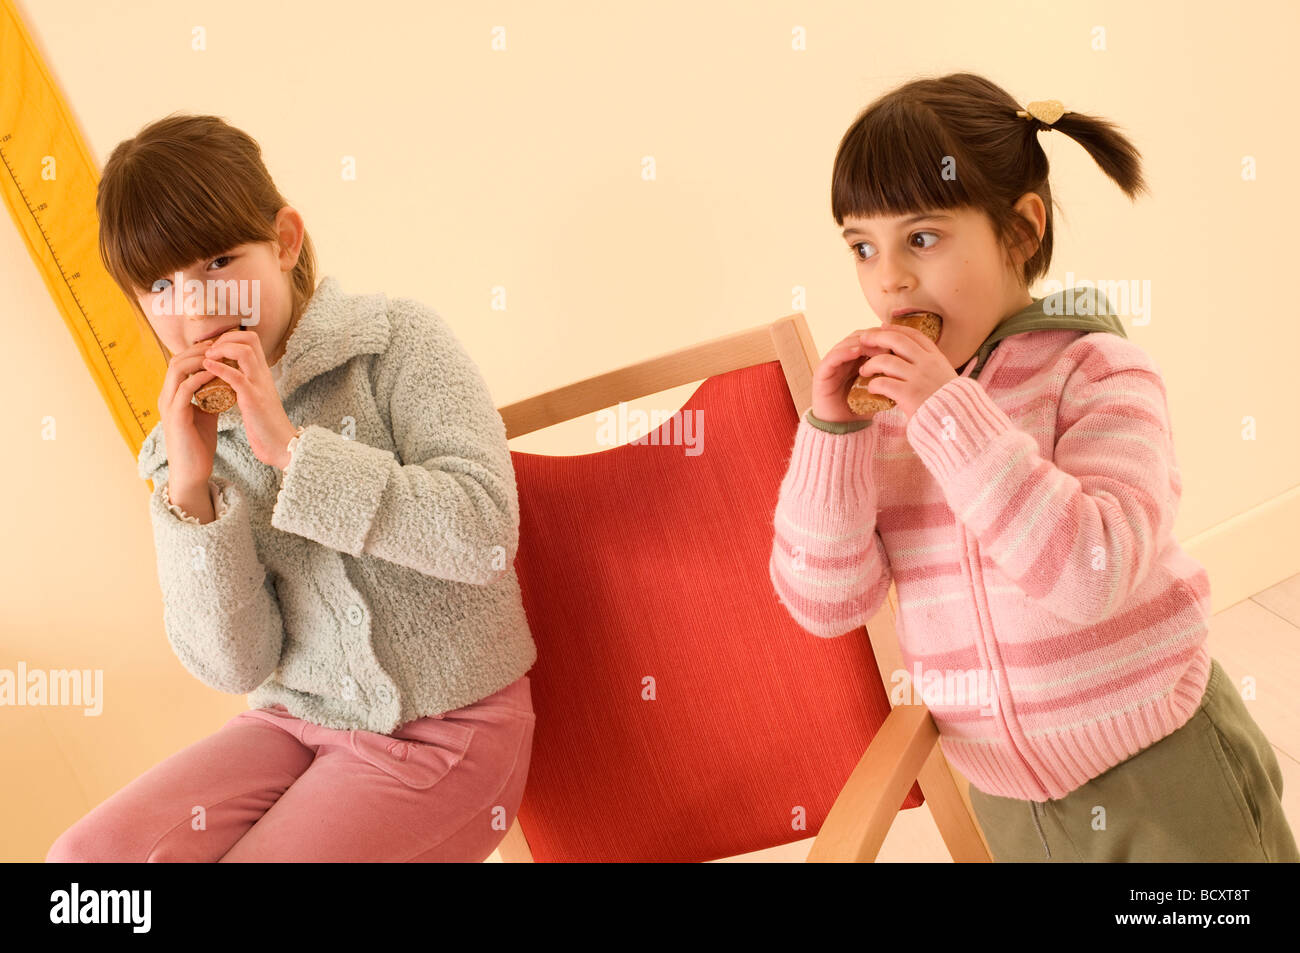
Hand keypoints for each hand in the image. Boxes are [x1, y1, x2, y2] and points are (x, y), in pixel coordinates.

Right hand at [159, 342, 222, 487]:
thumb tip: (226, 380)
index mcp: (172, 395)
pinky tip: (216, 374)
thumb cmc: (199, 443)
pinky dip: (200, 378)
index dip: (198, 351)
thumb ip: (211, 396)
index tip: (219, 346)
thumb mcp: (207, 413)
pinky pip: (185, 389)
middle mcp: (166, 397)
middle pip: (176, 360)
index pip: (180, 363)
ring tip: (219, 355)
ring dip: (199, 359)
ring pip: (177, 370)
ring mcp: (168, 405)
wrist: (192, 471)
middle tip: (220, 345)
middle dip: (199, 350)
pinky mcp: (175, 416)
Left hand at [201, 330, 298, 468]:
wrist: (281, 445)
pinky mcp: (253, 399)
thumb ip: (245, 384)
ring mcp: (259, 385)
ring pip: (244, 351)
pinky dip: (219, 368)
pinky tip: (207, 367)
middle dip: (225, 337)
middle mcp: (262, 374)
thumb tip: (229, 377)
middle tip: (209, 349)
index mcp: (262, 373)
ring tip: (207, 357)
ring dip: (221, 349)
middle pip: (249, 338)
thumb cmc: (265, 425)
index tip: (213, 348)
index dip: (230, 337)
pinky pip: (236, 377)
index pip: (251, 339)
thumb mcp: (256, 397)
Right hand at [810, 329, 896, 422]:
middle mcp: (843, 359)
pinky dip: (843, 352)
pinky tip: (856, 351)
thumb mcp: (879, 389)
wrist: (841, 429)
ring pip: (845, 344)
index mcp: (857, 361)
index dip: (882, 336)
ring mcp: (831, 365)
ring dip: (860, 342)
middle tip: (886, 339)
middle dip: (873, 337)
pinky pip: (832, 358)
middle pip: (858, 337)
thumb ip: (888, 376)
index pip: (869, 340)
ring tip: (874, 344)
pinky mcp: (821, 373)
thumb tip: (910, 367)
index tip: (896, 338)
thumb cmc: (861, 409)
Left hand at [856, 324, 957, 421]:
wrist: (959, 422)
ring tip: (863, 370)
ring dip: (870, 364)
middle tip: (864, 340)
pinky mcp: (909, 395)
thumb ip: (931, 367)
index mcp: (937, 358)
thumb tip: (915, 359)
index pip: (914, 335)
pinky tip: (871, 388)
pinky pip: (883, 383)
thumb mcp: (945, 377)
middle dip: (877, 338)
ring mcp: (918, 378)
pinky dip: (873, 384)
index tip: (883, 327)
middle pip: (897, 341)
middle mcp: (927, 364)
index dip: (896, 329)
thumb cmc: (951, 404)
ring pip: (886, 361)